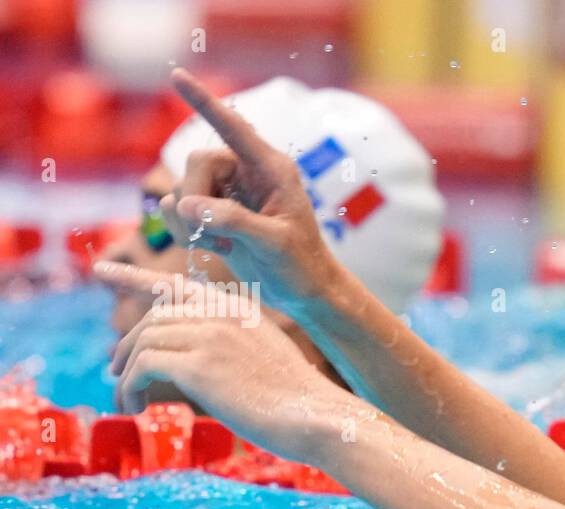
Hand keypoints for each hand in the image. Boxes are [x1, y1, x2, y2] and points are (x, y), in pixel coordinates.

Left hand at [98, 263, 348, 461]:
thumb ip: (230, 346)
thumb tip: (194, 361)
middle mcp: (221, 315)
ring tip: (127, 401)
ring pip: (142, 342)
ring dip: (126, 373)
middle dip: (127, 345)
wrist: (317, 416)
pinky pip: (143, 368)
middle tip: (117, 372)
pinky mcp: (198, 366)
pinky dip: (131, 388)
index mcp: (237, 309)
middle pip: (152, 317)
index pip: (175, 285)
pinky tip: (136, 407)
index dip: (133, 277)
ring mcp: (209, 337)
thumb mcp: (264, 358)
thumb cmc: (296, 399)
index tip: (102, 272)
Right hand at [158, 68, 342, 318]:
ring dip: (188, 222)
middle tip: (209, 233)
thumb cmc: (302, 264)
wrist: (304, 291)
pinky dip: (183, 231)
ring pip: (182, 189)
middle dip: (194, 199)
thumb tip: (186, 206)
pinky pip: (177, 210)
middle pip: (196, 164)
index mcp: (271, 168)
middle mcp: (247, 173)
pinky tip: (213, 248)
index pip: (233, 126)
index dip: (203, 102)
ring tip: (219, 246)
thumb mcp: (274, 243)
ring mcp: (228, 192)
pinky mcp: (214, 213)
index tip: (176, 75)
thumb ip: (233, 221)